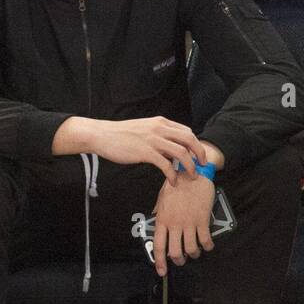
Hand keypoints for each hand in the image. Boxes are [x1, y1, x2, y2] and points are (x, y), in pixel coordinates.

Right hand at [59, 116, 207, 184]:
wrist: (101, 135)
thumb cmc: (119, 134)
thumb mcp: (143, 129)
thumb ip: (158, 135)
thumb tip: (169, 148)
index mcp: (160, 122)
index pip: (187, 131)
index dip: (196, 144)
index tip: (197, 155)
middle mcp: (159, 129)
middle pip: (189, 140)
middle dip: (200, 154)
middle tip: (202, 165)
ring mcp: (153, 140)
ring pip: (181, 153)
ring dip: (189, 166)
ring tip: (190, 176)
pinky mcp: (145, 152)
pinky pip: (166, 165)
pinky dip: (172, 174)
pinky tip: (172, 181)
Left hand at [151, 168, 215, 276]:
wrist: (192, 174)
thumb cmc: (175, 185)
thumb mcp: (161, 199)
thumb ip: (159, 212)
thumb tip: (156, 221)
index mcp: (162, 220)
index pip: (159, 246)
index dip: (160, 261)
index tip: (162, 272)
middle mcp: (174, 224)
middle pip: (175, 252)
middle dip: (179, 260)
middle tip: (182, 260)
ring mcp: (189, 223)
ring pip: (191, 249)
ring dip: (194, 254)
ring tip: (195, 252)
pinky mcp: (202, 220)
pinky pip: (205, 240)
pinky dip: (207, 246)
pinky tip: (208, 246)